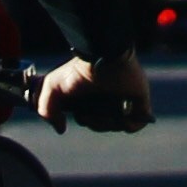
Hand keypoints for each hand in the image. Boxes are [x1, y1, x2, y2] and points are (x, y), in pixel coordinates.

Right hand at [36, 53, 152, 133]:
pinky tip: (122, 118)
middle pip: (101, 124)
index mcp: (91, 94)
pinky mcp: (140, 100)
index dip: (85, 120)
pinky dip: (130, 125)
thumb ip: (47, 109)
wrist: (104, 58)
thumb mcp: (52, 87)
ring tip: (107, 112)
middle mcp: (108, 97)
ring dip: (109, 124)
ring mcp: (125, 99)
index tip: (80, 113)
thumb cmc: (79, 71)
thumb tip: (60, 128)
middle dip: (95, 123)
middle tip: (92, 112)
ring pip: (117, 125)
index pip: (88, 117)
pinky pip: (138, 123)